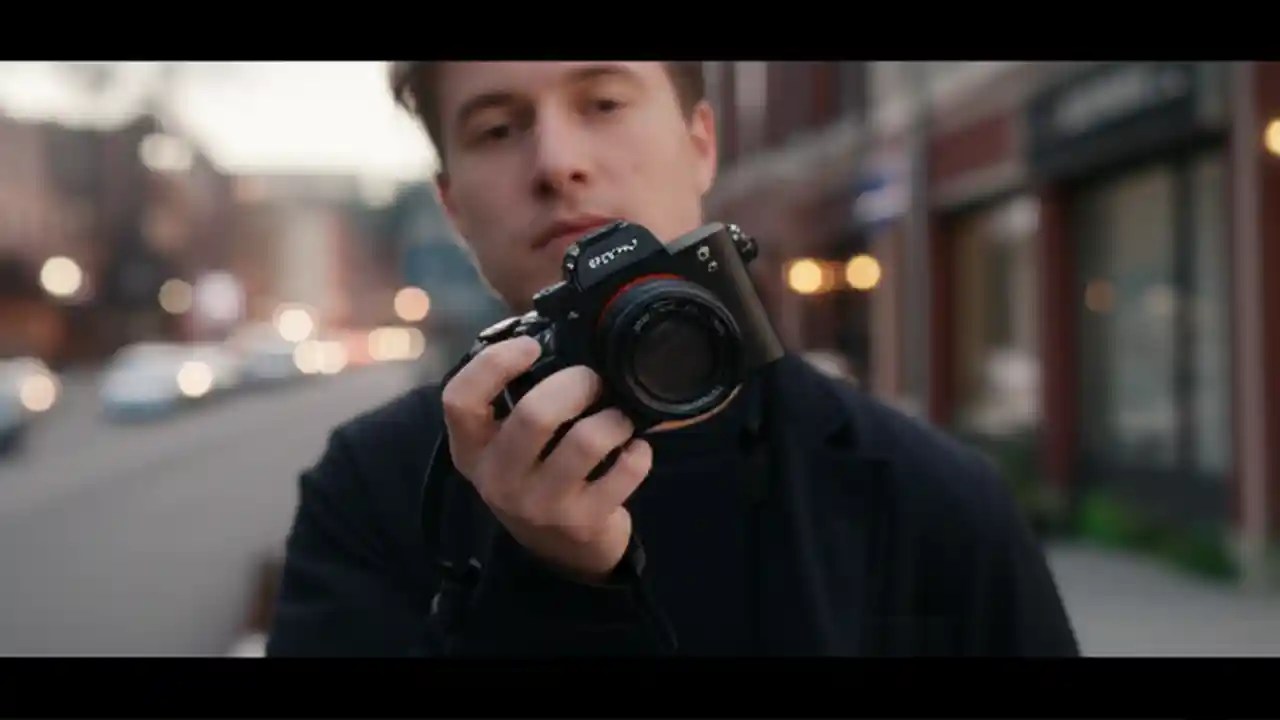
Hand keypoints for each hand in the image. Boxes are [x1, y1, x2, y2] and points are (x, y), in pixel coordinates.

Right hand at [441, 336, 652, 583]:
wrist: (561, 550)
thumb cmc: (535, 475)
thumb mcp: (508, 444)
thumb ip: (515, 396)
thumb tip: (550, 328)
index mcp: (471, 450)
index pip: (460, 400)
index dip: (494, 364)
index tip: (529, 345)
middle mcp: (498, 480)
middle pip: (535, 414)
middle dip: (576, 383)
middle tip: (591, 381)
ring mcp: (540, 505)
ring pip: (586, 440)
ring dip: (614, 418)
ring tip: (618, 418)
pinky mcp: (582, 521)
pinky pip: (625, 470)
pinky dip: (639, 452)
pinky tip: (633, 450)